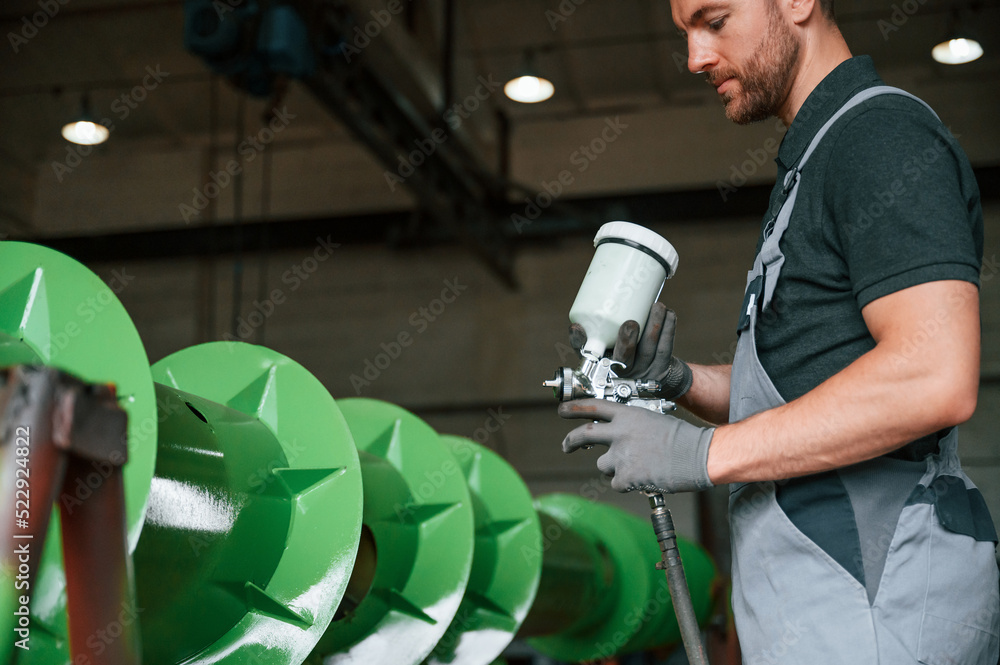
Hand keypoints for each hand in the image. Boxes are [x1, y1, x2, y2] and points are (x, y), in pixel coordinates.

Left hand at [559, 399, 713, 493]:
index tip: (562, 410)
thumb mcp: (652, 420)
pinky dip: (627, 484)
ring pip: (603, 465)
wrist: (698, 455)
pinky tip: (644, 478)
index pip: (593, 406)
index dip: (574, 408)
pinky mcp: (626, 476)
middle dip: (570, 441)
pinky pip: (616, 483)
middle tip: (565, 445)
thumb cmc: (682, 438)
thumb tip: (616, 437)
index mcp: (628, 415)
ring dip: (614, 468)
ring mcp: (621, 455)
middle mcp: (620, 433)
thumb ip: (631, 427)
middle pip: (584, 434)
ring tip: (637, 466)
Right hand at [569, 303, 693, 399]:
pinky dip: (668, 329)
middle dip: (627, 341)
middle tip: (630, 322)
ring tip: (657, 306)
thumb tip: (602, 291)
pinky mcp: (662, 368)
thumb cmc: (627, 355)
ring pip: (649, 349)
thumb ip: (603, 327)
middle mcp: (622, 372)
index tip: (577, 327)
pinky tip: (669, 314)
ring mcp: (644, 371)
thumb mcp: (609, 347)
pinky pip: (666, 348)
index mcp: (603, 365)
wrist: (655, 378)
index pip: (586, 354)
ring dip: (654, 326)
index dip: (579, 342)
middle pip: (623, 358)